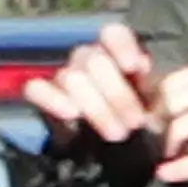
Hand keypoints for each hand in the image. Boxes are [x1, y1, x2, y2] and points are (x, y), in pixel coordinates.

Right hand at [23, 22, 162, 145]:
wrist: (113, 152)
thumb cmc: (134, 120)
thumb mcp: (151, 102)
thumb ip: (150, 82)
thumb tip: (143, 67)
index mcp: (115, 53)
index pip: (112, 33)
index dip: (121, 46)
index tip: (134, 67)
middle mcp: (87, 59)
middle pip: (94, 61)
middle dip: (117, 94)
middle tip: (135, 122)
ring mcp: (64, 76)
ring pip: (71, 78)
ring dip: (97, 108)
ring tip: (117, 133)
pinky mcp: (43, 96)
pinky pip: (36, 88)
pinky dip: (52, 100)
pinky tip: (71, 113)